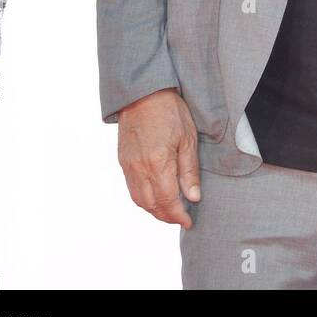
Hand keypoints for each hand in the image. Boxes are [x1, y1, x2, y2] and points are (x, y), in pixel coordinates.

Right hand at [116, 88, 200, 228]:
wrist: (143, 94)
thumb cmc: (170, 112)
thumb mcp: (188, 139)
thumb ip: (189, 171)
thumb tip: (193, 197)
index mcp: (158, 164)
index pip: (167, 202)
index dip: (178, 216)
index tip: (188, 222)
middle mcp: (139, 169)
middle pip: (151, 205)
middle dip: (166, 217)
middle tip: (181, 218)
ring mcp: (128, 166)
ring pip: (139, 200)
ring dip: (154, 210)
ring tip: (169, 211)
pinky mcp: (123, 161)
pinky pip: (131, 189)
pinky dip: (143, 199)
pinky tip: (154, 196)